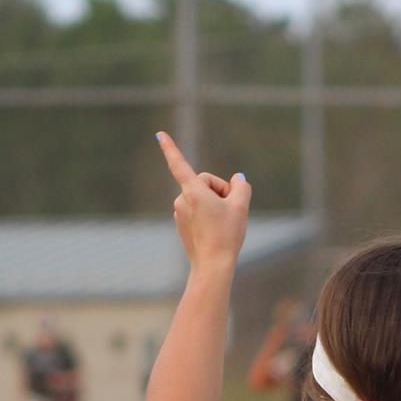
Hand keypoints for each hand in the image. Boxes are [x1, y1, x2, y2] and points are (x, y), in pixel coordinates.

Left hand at [158, 132, 249, 272]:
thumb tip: (237, 179)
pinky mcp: (182, 225)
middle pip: (206, 183)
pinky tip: (218, 230)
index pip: (179, 164)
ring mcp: (180, 214)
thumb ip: (242, 186)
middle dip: (221, 190)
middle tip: (234, 208)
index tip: (159, 134)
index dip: (170, 147)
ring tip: (226, 223)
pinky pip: (198, 211)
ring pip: (202, 198)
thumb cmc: (226, 235)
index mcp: (192, 191)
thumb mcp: (241, 206)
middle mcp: (182, 200)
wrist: (212, 266)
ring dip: (216, 204)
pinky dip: (209, 215)